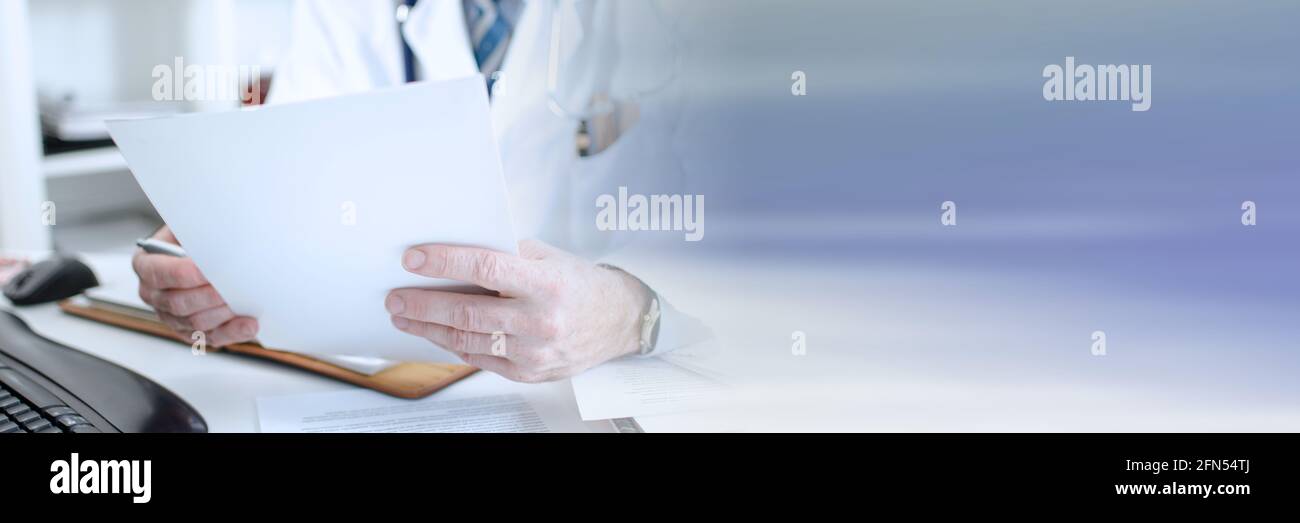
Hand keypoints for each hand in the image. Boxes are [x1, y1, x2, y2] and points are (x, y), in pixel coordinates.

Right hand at [132, 226, 257, 346]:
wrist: (203, 253)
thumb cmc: (194, 239)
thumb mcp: (189, 228)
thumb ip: (197, 232)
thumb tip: (216, 235)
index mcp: (146, 264)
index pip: (159, 273)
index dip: (183, 274)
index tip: (206, 270)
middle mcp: (154, 293)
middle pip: (177, 302)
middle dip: (208, 295)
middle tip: (232, 286)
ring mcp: (170, 315)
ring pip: (195, 322)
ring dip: (222, 313)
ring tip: (243, 301)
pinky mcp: (190, 331)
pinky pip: (211, 337)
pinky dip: (232, 332)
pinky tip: (249, 324)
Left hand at [386, 240, 648, 381]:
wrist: (619, 320)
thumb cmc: (578, 284)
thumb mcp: (548, 257)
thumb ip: (505, 254)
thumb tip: (452, 251)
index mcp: (547, 283)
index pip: (486, 267)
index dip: (445, 262)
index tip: (413, 259)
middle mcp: (541, 321)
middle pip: (468, 312)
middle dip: (423, 304)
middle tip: (395, 297)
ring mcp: (535, 352)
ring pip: (468, 340)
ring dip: (429, 328)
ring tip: (405, 315)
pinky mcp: (529, 373)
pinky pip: (481, 358)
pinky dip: (453, 344)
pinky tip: (435, 333)